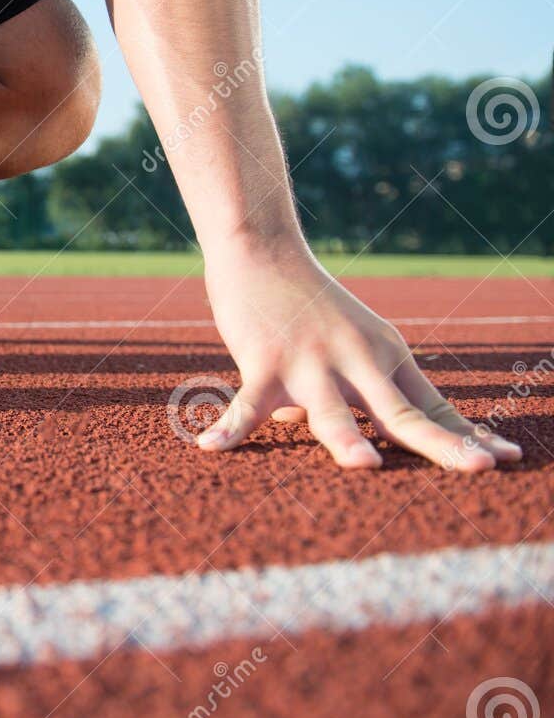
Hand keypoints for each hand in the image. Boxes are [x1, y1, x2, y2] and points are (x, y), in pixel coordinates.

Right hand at [199, 246, 520, 469]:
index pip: (433, 406)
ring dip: (346, 439)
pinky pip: (246, 404)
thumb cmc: (305, 300)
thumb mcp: (347, 338)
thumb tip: (319, 426)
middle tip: (478, 469)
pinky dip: (229, 428)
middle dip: (441, 446)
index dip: (466, 436)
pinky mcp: (264, 361)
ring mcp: (310, 364)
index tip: (506, 461)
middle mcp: (356, 362)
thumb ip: (348, 388)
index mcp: (385, 356)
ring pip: (332, 411)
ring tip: (364, 464)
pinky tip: (211, 448)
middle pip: (402, 415)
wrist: (263, 248)